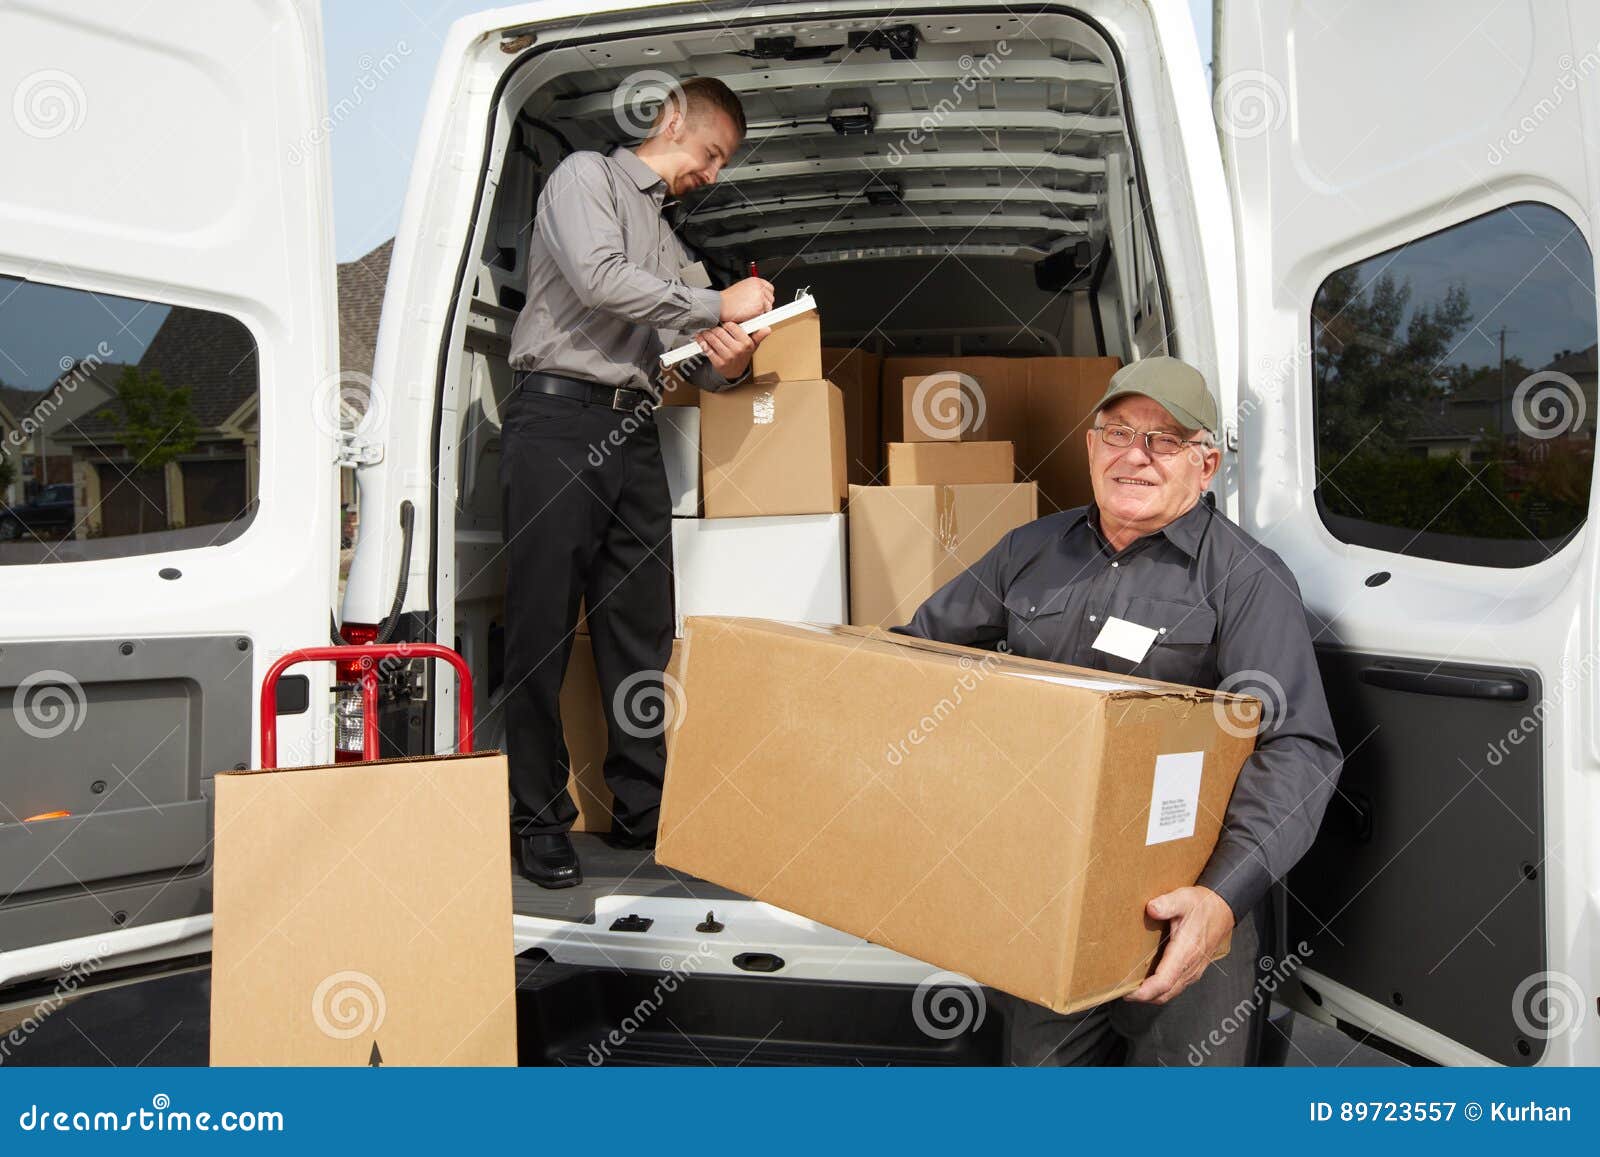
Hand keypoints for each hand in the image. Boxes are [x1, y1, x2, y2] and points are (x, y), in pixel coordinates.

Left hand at [693, 323, 769, 379]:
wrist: (735, 372)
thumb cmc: (743, 355)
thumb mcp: (753, 345)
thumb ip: (758, 335)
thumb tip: (767, 329)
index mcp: (746, 343)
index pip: (731, 326)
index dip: (726, 324)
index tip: (724, 325)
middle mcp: (737, 350)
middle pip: (720, 332)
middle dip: (714, 328)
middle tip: (711, 327)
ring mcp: (727, 357)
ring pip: (712, 339)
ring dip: (706, 334)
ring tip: (705, 331)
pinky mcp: (718, 363)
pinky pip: (707, 349)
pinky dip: (702, 342)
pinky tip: (701, 339)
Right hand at [719, 277, 773, 322]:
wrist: (721, 305)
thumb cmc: (727, 299)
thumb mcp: (742, 288)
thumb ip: (753, 291)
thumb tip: (761, 297)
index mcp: (755, 281)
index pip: (769, 288)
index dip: (766, 296)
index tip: (763, 301)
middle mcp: (759, 287)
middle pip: (770, 298)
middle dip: (764, 305)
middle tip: (754, 308)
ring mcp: (760, 297)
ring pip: (768, 307)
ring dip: (761, 312)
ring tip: (749, 312)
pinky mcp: (760, 307)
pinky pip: (764, 315)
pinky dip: (757, 317)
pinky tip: (748, 315)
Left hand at [1124, 885, 1234, 1004]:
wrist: (1222, 910)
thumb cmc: (1202, 906)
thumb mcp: (1184, 898)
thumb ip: (1167, 903)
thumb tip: (1152, 909)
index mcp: (1185, 952)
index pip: (1164, 981)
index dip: (1144, 991)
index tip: (1127, 992)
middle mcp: (1190, 967)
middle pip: (1164, 994)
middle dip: (1142, 997)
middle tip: (1121, 991)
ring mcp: (1192, 971)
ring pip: (1169, 993)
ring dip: (1150, 995)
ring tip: (1131, 988)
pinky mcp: (1192, 971)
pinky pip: (1174, 987)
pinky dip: (1159, 990)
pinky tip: (1147, 981)